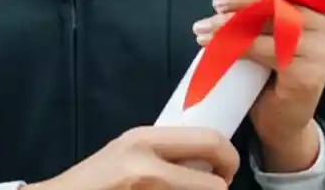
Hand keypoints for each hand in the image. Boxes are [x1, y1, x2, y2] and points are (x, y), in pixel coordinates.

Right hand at [25, 126, 237, 189]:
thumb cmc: (95, 181)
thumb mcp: (126, 152)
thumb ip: (162, 151)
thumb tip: (206, 159)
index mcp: (143, 139)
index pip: (210, 141)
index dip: (229, 158)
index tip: (223, 171)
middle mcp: (149, 167)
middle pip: (217, 185)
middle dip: (221, 187)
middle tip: (213, 187)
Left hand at [193, 0, 324, 170]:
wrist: (281, 122)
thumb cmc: (271, 75)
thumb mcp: (267, 38)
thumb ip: (260, 14)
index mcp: (319, 16)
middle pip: (276, 4)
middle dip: (239, 1)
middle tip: (214, 5)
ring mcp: (320, 53)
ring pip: (266, 26)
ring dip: (229, 24)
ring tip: (203, 28)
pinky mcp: (306, 74)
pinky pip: (262, 50)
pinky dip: (233, 45)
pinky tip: (211, 45)